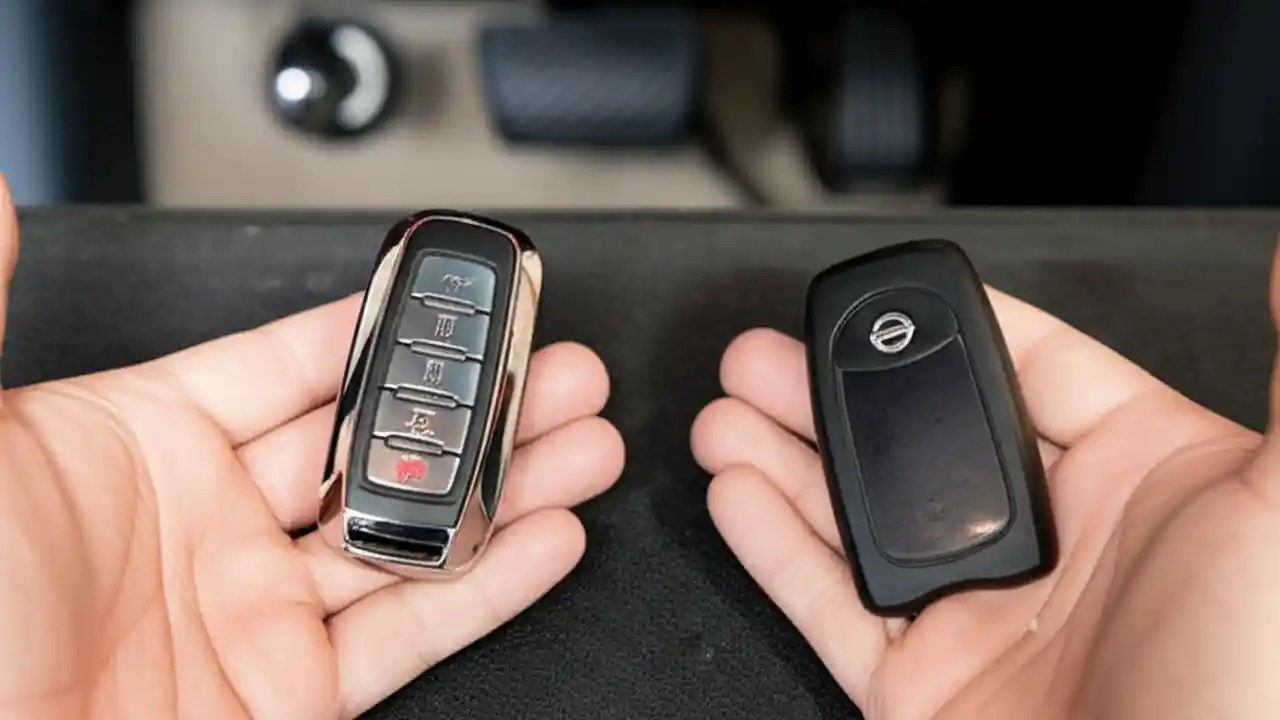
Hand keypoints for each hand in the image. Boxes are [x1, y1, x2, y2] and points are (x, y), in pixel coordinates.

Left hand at [0, 179, 624, 718]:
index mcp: (141, 446)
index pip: (288, 367)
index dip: (379, 332)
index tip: (449, 300)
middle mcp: (212, 525)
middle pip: (379, 445)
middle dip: (476, 405)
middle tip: (547, 369)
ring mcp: (256, 613)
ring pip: (412, 532)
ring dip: (505, 487)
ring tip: (578, 442)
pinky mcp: (290, 698)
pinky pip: (410, 632)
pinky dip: (487, 588)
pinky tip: (540, 538)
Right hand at [693, 251, 1279, 717]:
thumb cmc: (1254, 700)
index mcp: (1139, 484)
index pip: (1031, 371)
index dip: (951, 327)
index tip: (885, 297)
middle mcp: (1053, 546)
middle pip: (919, 438)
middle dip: (834, 388)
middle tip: (774, 351)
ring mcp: (979, 618)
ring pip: (858, 515)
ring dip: (786, 458)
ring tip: (731, 410)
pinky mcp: (922, 686)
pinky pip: (829, 604)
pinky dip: (774, 550)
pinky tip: (738, 495)